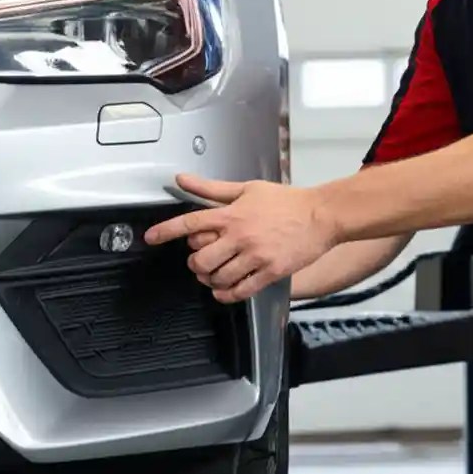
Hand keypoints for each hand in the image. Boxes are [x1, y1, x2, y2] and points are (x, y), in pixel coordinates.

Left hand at [144, 173, 340, 302]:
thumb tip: (184, 179)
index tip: (151, 237)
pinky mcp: (270, 271)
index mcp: (232, 214)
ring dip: (210, 279)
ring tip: (213, 275)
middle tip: (199, 261)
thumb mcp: (247, 189)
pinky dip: (227, 294)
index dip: (166, 231)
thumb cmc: (286, 202)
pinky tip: (225, 291)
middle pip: (200, 258)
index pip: (190, 223)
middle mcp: (240, 236)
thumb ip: (212, 188)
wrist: (321, 215)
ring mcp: (255, 256)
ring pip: (218, 277)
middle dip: (194, 263)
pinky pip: (240, 290)